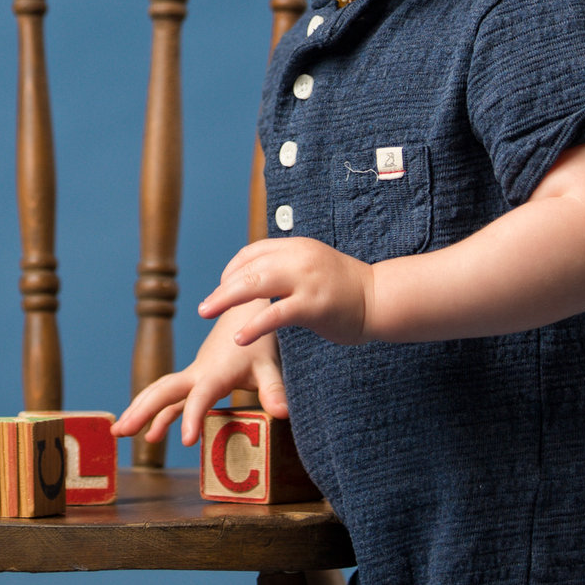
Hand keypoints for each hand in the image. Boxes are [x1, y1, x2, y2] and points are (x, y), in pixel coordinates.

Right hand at [112, 301, 287, 447]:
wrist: (247, 311)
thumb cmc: (260, 340)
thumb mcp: (270, 365)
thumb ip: (274, 389)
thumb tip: (283, 413)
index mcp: (215, 373)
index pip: (200, 397)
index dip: (193, 417)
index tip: (187, 441)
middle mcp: (198, 374)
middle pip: (163, 392)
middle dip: (141, 410)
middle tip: (120, 430)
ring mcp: (194, 377)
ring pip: (160, 393)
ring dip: (140, 410)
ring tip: (119, 432)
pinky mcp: (197, 381)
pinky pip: (173, 400)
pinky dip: (161, 415)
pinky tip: (152, 435)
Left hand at [199, 237, 372, 346]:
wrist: (381, 299)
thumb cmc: (346, 289)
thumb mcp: (312, 268)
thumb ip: (287, 268)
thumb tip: (257, 277)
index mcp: (297, 246)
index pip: (252, 252)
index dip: (231, 271)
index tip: (222, 291)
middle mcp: (299, 257)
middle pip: (248, 267)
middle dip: (222, 289)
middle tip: (203, 309)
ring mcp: (307, 279)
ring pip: (256, 284)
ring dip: (226, 300)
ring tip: (208, 314)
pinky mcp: (314, 304)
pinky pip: (275, 313)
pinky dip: (253, 325)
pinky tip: (239, 338)